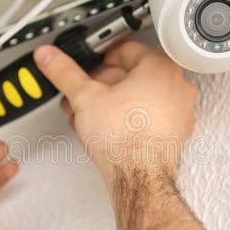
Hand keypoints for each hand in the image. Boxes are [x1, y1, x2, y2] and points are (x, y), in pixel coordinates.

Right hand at [34, 41, 197, 182]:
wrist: (138, 180)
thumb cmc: (126, 141)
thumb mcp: (85, 97)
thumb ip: (65, 73)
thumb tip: (50, 57)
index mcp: (161, 68)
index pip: (126, 50)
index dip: (98, 59)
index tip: (87, 67)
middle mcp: (177, 87)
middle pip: (132, 75)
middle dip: (101, 85)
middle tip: (83, 94)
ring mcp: (179, 112)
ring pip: (140, 98)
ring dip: (111, 103)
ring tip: (89, 114)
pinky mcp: (174, 134)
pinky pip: (148, 118)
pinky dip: (127, 120)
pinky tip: (106, 130)